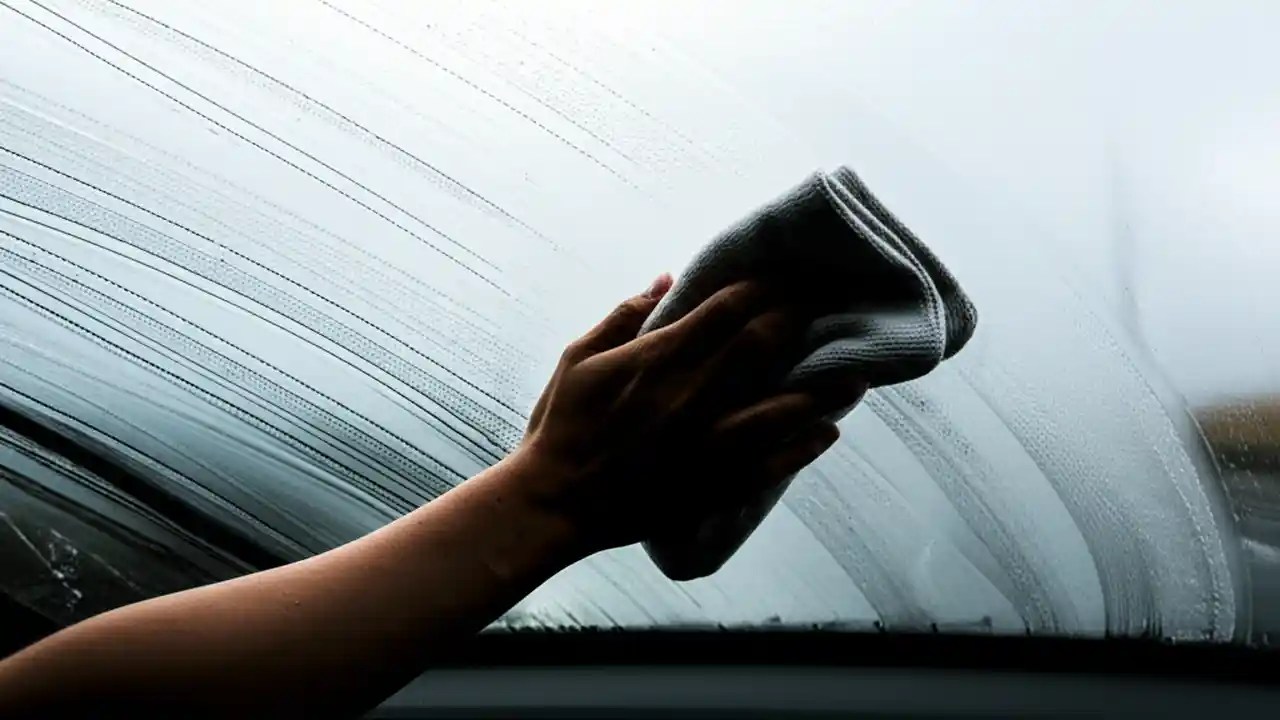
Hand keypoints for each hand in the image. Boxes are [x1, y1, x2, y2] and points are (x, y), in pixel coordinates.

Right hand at [514, 273, 866, 553]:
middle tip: (826, 306)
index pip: (724, 310)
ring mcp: (705, 446)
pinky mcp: (711, 486)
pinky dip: (804, 446)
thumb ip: (624, 316)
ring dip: (823, 387)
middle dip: (798, 320)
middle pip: (761, 347)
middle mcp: (689, 399)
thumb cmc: (561, 428)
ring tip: (857, 372)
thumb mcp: (577, 359)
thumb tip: (666, 279)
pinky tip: (828, 430)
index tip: (783, 276)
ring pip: (782, 409)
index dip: (761, 287)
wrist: (554, 505)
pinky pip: (772, 465)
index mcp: (656, 362)